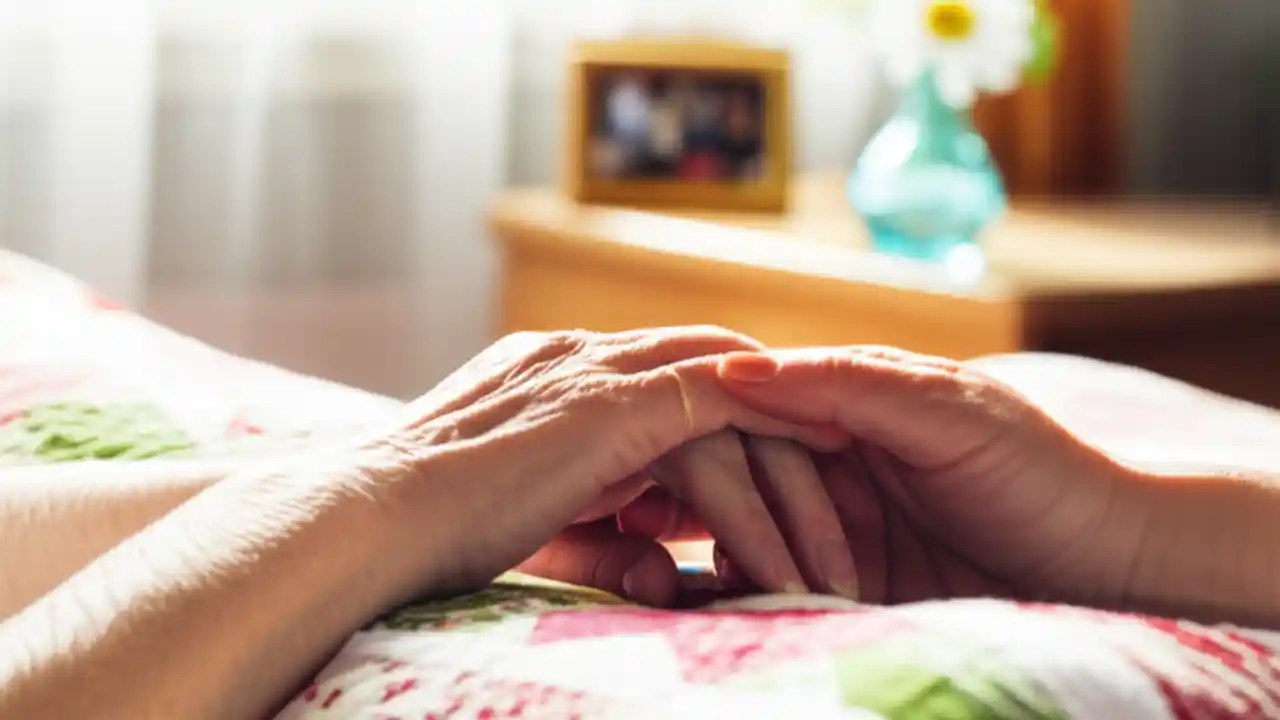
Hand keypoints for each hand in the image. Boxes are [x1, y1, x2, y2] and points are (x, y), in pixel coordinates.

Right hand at [364, 328, 853, 606]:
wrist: (365, 523)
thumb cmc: (426, 536)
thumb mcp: (534, 532)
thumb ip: (604, 538)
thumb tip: (663, 574)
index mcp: (557, 373)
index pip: (670, 376)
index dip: (733, 420)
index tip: (785, 471)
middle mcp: (582, 355)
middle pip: (717, 371)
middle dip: (782, 431)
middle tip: (839, 485)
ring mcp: (594, 369)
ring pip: (732, 393)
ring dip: (788, 466)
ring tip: (830, 544)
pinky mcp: (609, 402)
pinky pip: (720, 414)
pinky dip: (772, 448)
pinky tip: (815, 490)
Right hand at [705, 347, 1149, 608]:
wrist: (1106, 570)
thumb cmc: (1037, 473)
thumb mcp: (942, 412)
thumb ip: (846, 384)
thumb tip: (733, 366)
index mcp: (853, 396)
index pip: (756, 396)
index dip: (715, 418)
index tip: (680, 446)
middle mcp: (836, 452)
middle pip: (745, 463)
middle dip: (726, 497)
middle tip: (697, 531)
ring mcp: (839, 517)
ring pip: (755, 523)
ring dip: (739, 545)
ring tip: (723, 569)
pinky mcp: (849, 578)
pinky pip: (784, 577)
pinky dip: (760, 584)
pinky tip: (744, 595)